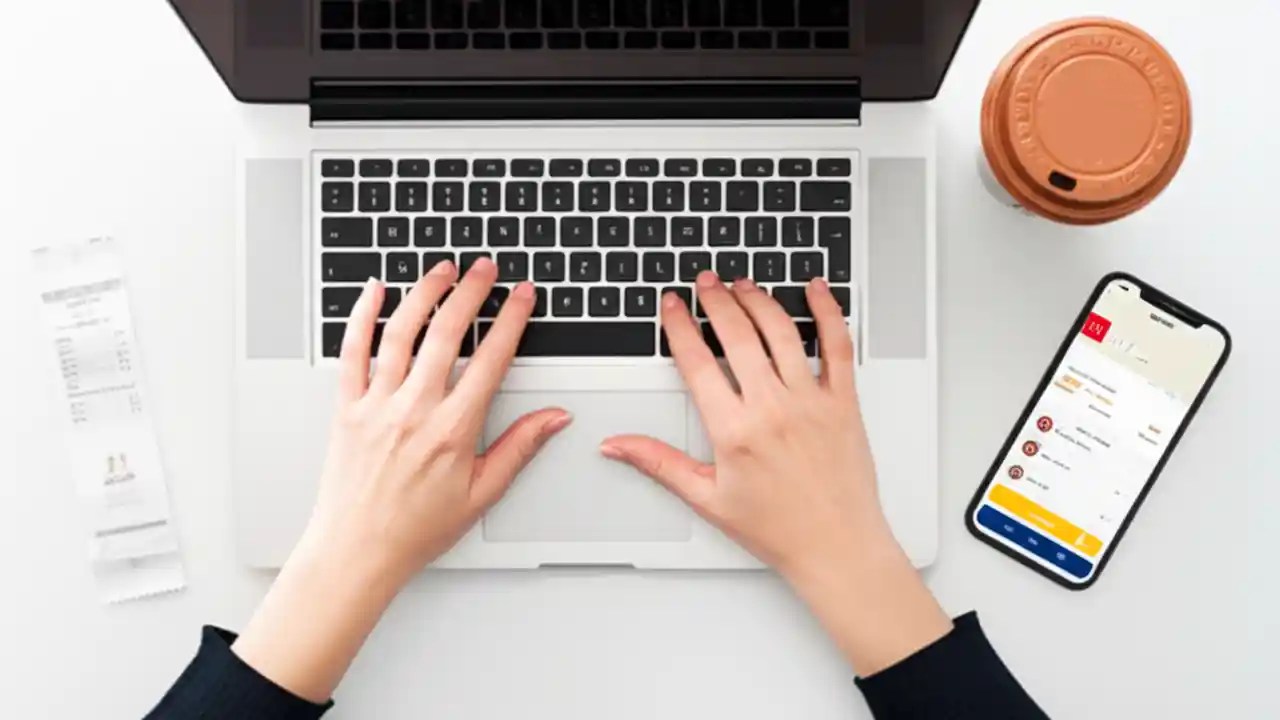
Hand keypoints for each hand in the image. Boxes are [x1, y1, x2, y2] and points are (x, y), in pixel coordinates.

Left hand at [234, 258, 568, 700]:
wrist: (357, 550)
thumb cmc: (416, 529)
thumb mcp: (482, 493)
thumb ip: (520, 448)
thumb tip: (553, 418)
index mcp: (453, 430)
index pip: (491, 359)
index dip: (511, 320)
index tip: (522, 296)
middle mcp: (415, 410)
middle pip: (447, 334)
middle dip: (471, 292)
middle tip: (486, 268)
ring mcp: (377, 405)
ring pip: (402, 333)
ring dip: (425, 294)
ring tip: (443, 270)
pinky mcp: (346, 408)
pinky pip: (352, 351)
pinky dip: (362, 316)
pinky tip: (376, 292)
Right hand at [602, 272, 950, 675]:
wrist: (837, 548)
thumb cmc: (778, 528)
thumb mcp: (707, 498)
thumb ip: (658, 463)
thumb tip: (616, 446)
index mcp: (734, 431)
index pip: (697, 362)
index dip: (679, 326)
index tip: (671, 305)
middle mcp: (773, 409)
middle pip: (738, 334)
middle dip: (716, 299)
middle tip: (704, 282)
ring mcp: (811, 401)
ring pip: (781, 331)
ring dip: (758, 299)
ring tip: (742, 283)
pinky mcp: (844, 402)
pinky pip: (837, 345)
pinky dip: (827, 311)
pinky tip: (816, 290)